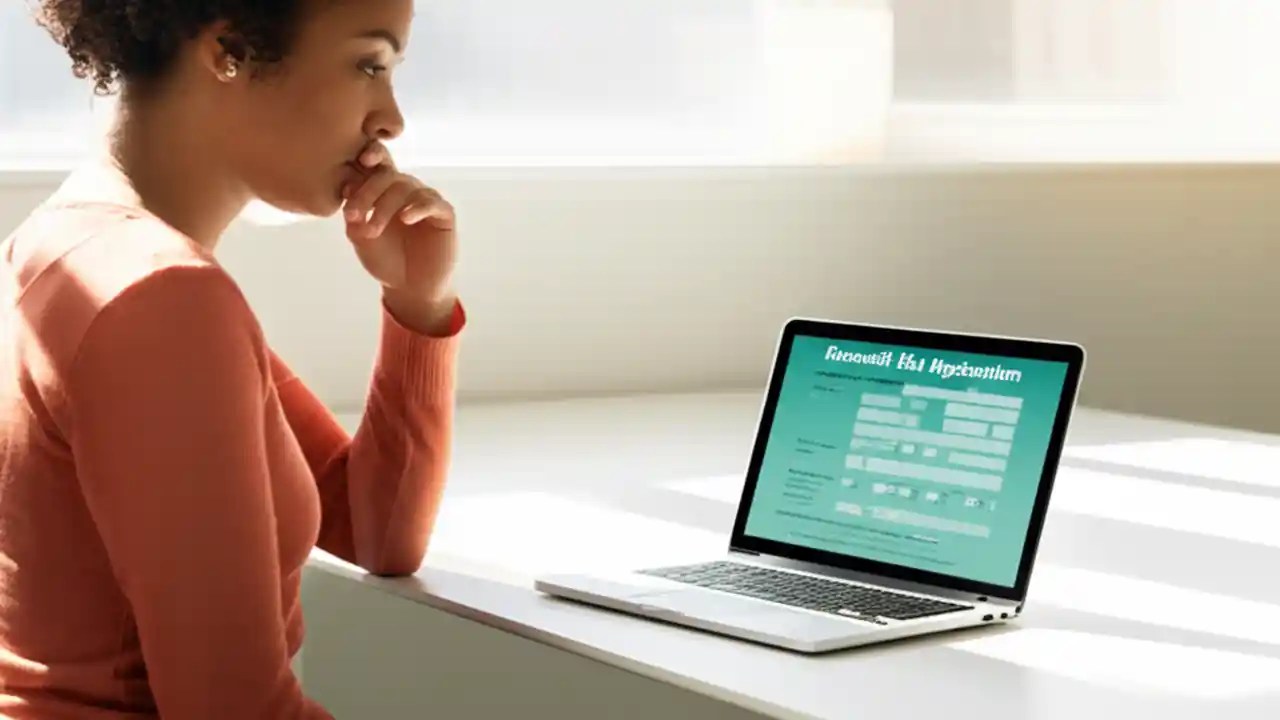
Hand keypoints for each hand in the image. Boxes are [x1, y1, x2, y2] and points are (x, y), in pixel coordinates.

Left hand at [341, 142, 457, 331]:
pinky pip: (431, 203)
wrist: (409, 288)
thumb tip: (347, 187)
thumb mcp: (359, 236)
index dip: (371, 154)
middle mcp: (406, 190)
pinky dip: (418, 207)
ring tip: (372, 231)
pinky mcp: (444, 215)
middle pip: (388, 175)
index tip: (361, 160)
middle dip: (367, 193)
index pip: (378, 164)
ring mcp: (426, 201)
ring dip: (384, 207)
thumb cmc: (385, 260)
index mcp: (384, 190)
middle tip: (354, 216)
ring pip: (406, 188)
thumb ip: (353, 212)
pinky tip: (405, 218)